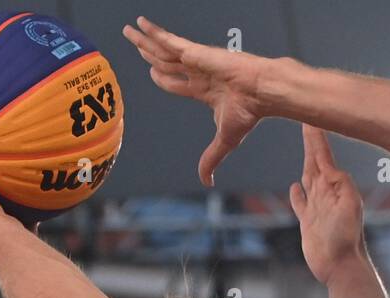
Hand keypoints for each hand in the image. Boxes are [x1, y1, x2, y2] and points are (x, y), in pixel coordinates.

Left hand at [123, 16, 269, 185]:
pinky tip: (140, 24)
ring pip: (162, 50)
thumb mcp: (224, 141)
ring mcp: (195, 60)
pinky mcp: (194, 51)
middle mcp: (198, 72)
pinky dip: (154, 32)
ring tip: (128, 31)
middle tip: (135, 45)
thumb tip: (206, 181)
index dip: (162, 78)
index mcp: (205, 89)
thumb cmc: (249, 112)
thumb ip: (211, 158)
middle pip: (166, 63)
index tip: (152, 72)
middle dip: (149, 55)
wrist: (261, 91)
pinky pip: (168, 40)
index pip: (176, 83)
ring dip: (144, 41)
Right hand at [289, 125, 366, 285]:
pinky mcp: (309, 223)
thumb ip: (341, 184)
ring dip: (306, 161)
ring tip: (303, 146)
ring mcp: (317, 208)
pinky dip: (297, 194)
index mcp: (336, 187)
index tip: (311, 119)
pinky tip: (294, 186)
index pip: (323, 156)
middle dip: (311, 142)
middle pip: (315, 162)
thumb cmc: (346, 239)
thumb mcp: (349, 206)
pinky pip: (300, 203)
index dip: (316, 138)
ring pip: (308, 178)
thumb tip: (329, 168)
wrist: (341, 267)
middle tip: (305, 120)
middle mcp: (326, 194)